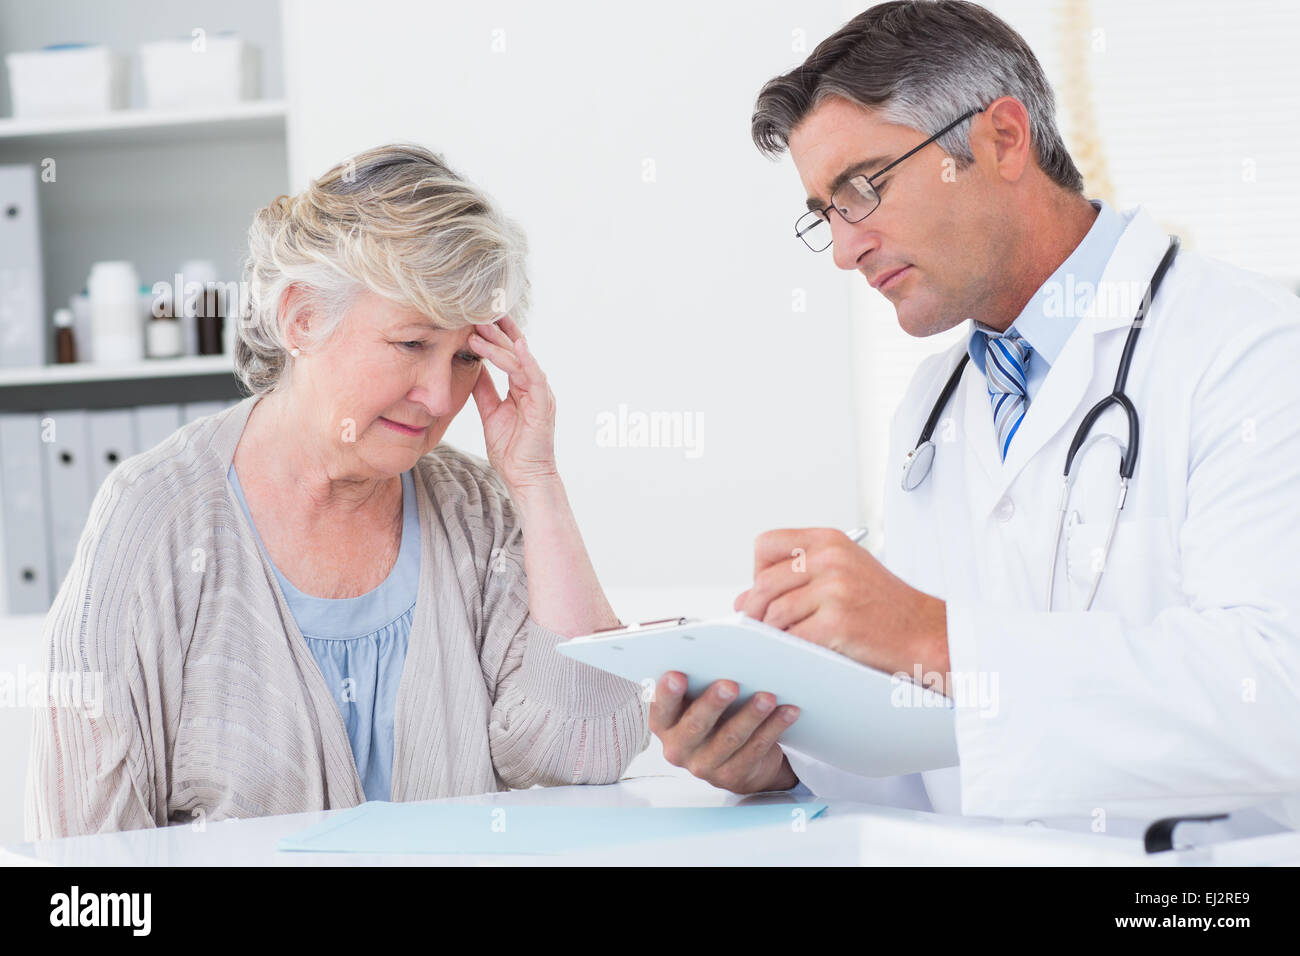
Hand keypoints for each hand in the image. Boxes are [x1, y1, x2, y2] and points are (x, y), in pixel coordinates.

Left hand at [468, 316, 558, 494]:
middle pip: (515, 351)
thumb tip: (473, 368)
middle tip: (476, 313)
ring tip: (479, 330)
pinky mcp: (543, 405)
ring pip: (520, 361)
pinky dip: (527, 360)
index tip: (478, 316)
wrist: (524, 477)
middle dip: (496, 331)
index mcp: (523, 386)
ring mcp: (540, 394)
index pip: (510, 353)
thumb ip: (485, 390)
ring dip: (500, 344)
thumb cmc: (512, 450)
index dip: (496, 334)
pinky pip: (535, 378)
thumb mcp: (491, 413)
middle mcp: (534, 386)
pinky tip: (517, 344)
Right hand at [649, 672, 800, 793]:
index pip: (661, 709)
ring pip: (730, 738)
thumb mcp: (696, 703)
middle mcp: (679, 748)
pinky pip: (756, 749)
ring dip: (751, 715)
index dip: (667, 694)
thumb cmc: (713, 719)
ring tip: (768, 696)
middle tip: (730, 685)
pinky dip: (773, 728)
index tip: (677, 675)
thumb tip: (715, 657)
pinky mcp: (732, 776)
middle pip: (696, 726)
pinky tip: (787, 712)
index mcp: (664, 725)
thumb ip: (696, 685)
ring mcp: (705, 766)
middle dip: (713, 703)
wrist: (734, 760)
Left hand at [734, 528, 949, 691]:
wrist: (925, 631)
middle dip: (756, 610)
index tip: (767, 592)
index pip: (766, 544)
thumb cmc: (884, 606)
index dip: (757, 571)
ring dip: (773, 634)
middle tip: (764, 628)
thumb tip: (741, 601)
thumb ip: (794, 581)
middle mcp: (830, 558)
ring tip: (790, 640)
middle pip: (764, 583)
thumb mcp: (842, 575)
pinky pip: (791, 637)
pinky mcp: (837, 622)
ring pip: (773, 613)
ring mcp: (834, 589)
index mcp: (829, 541)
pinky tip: (803, 650)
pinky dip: (789, 649)